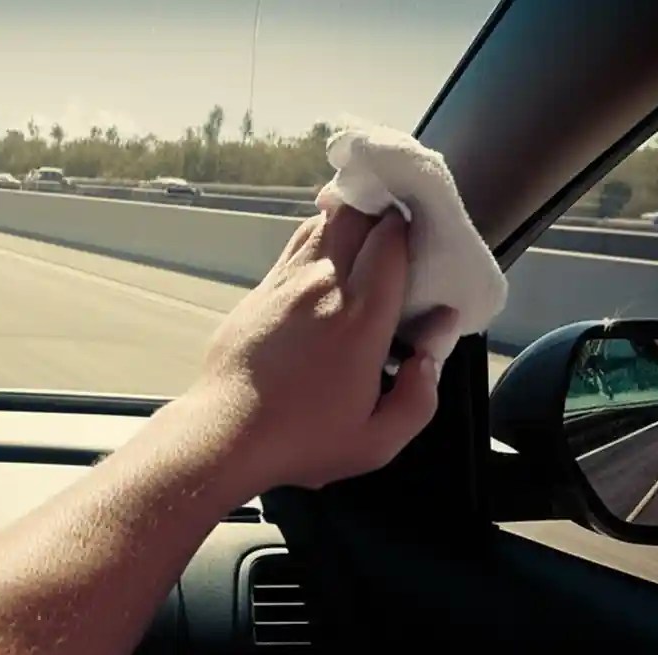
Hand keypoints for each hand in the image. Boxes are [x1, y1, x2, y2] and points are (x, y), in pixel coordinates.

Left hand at [188, 206, 457, 492]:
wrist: (226, 435)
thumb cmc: (302, 440)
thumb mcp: (377, 441)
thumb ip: (420, 397)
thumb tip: (431, 354)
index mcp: (360, 318)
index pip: (391, 241)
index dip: (411, 229)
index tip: (422, 241)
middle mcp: (322, 286)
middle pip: (355, 214)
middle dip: (381, 210)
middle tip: (397, 228)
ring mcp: (284, 283)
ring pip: (322, 222)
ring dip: (349, 219)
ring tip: (365, 235)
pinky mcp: (260, 292)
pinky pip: (295, 246)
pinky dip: (318, 240)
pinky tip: (327, 260)